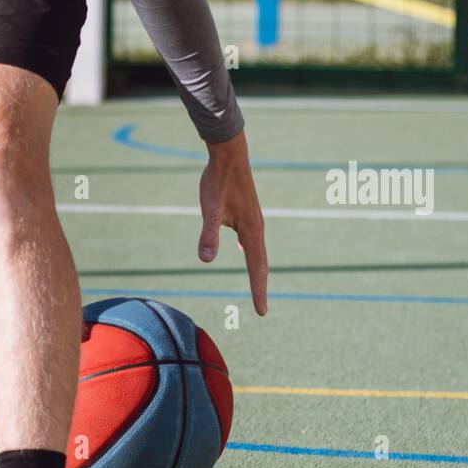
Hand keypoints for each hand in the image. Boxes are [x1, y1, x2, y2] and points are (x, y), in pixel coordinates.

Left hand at [198, 129, 267, 315]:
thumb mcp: (210, 209)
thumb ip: (209, 235)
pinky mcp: (245, 214)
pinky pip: (250, 241)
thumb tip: (206, 261)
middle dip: (260, 287)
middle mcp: (256, 229)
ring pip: (257, 253)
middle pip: (260, 264)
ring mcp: (252, 222)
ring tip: (257, 287)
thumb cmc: (218, 181)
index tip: (261, 312)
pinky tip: (244, 251)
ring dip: (257, 271)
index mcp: (251, 231)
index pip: (257, 268)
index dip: (258, 291)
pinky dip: (251, 253)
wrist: (228, 155)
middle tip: (261, 310)